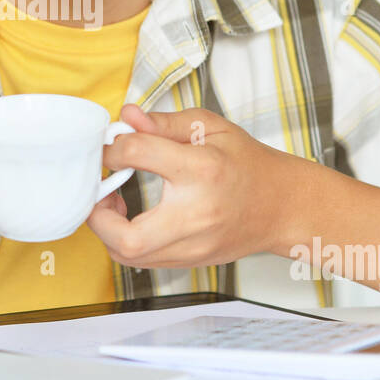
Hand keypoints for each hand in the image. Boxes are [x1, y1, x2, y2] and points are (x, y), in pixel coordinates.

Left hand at [87, 103, 309, 267]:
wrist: (282, 206)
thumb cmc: (246, 162)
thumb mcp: (211, 128)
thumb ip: (164, 123)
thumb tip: (126, 118)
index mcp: (202, 169)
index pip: (139, 154)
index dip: (114, 147)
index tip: (113, 145)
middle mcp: (196, 214)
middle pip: (128, 237)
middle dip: (98, 215)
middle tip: (99, 190)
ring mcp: (194, 246)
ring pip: (129, 256)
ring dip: (107, 231)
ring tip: (111, 203)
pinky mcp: (191, 261)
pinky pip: (143, 261)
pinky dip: (124, 241)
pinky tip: (128, 219)